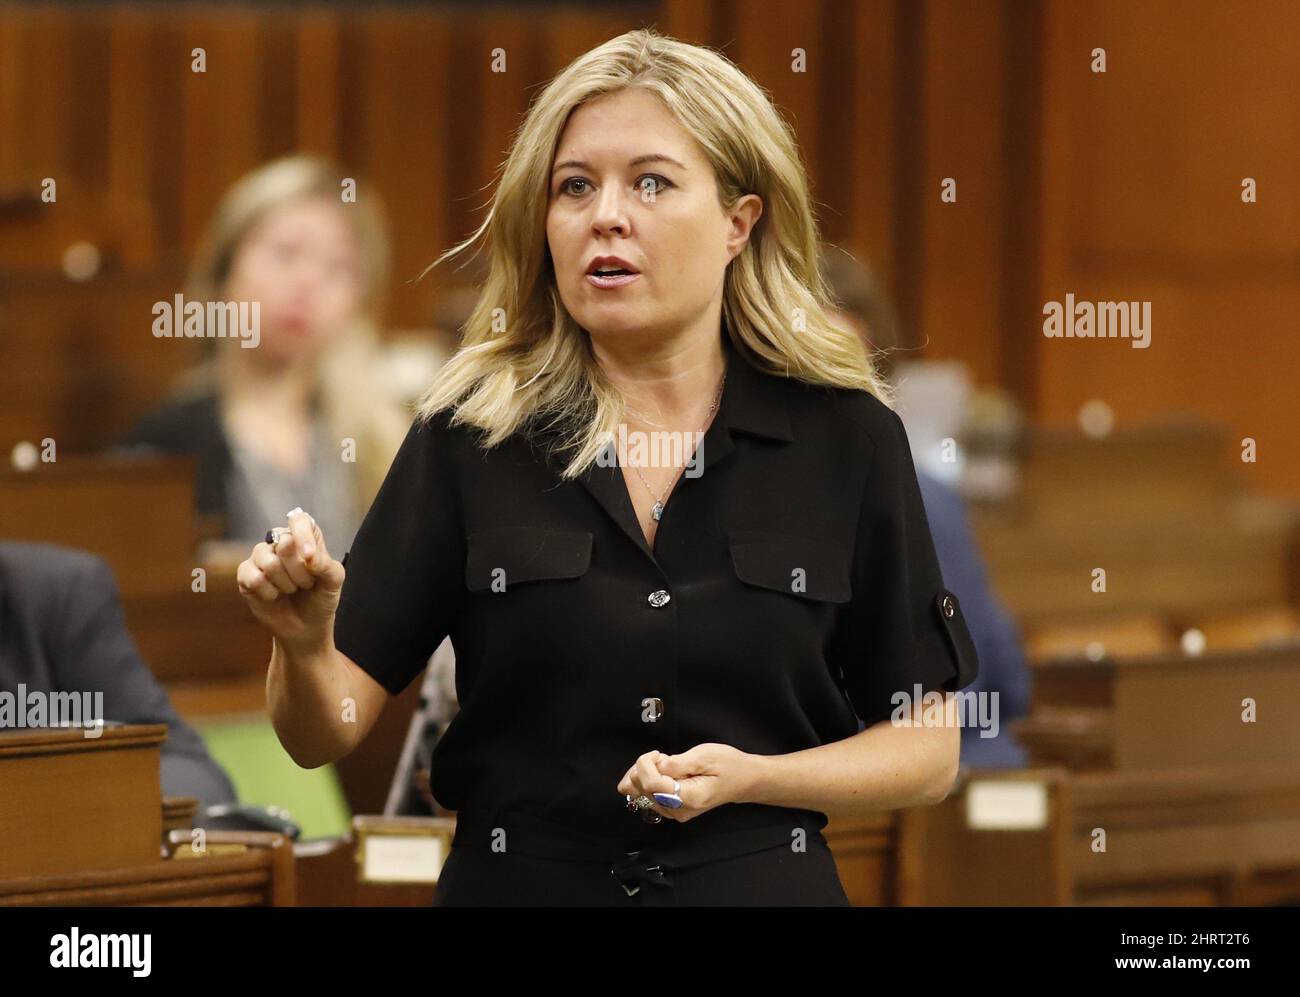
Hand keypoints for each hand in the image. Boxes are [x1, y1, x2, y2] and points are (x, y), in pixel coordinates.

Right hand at [236, 507, 344, 657]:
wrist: (306, 627)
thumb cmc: (321, 598)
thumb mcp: (333, 582)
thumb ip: (326, 565)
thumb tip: (308, 556)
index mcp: (304, 535)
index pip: (298, 519)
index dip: (302, 536)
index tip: (310, 558)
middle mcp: (279, 540)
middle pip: (284, 543)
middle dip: (300, 572)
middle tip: (307, 584)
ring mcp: (260, 556)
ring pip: (269, 562)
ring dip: (286, 584)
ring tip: (292, 590)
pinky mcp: (245, 574)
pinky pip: (254, 578)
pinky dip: (269, 593)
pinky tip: (274, 596)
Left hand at [616, 743, 755, 822]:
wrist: (742, 780)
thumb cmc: (728, 765)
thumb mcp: (706, 755)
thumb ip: (679, 763)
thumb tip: (657, 766)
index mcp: (689, 798)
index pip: (652, 784)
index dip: (646, 764)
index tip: (658, 753)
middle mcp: (678, 810)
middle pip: (642, 789)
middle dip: (644, 767)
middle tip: (664, 757)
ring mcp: (673, 812)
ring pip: (639, 794)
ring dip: (643, 774)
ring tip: (664, 764)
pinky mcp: (670, 810)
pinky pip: (646, 796)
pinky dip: (646, 781)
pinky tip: (660, 772)